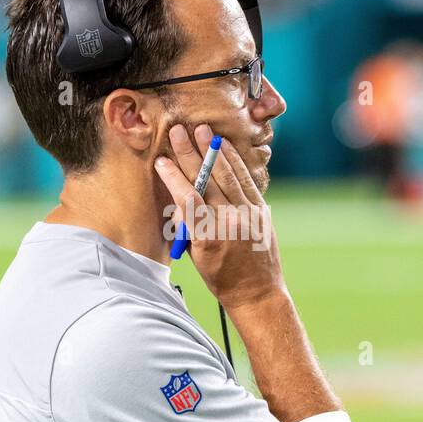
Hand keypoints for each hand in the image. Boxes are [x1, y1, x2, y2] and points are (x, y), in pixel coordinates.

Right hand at [154, 122, 284, 309]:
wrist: (258, 291)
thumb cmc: (221, 277)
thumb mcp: (197, 256)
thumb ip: (188, 226)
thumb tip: (179, 200)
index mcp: (208, 238)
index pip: (187, 199)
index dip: (174, 178)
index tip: (162, 161)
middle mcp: (229, 223)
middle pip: (206, 180)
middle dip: (190, 153)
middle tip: (178, 131)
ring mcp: (248, 214)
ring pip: (226, 175)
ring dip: (212, 150)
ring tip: (201, 129)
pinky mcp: (261, 210)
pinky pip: (245, 180)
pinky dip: (234, 161)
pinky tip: (224, 146)